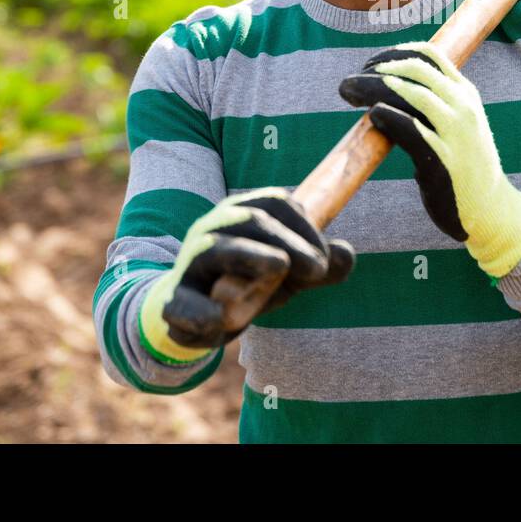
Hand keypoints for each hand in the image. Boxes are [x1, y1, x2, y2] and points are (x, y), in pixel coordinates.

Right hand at [138, 187, 354, 361]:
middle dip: (288, 240)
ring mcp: (191, 262)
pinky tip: (225, 319)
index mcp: (242, 214)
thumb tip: (346, 254)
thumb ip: (322, 266)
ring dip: (250, 256)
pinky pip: (184, 302)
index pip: (276, 202)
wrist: (196, 317)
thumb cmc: (250, 284)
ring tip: (279, 267)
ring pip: (215, 248)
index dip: (305, 227)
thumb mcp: (292, 275)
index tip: (324, 260)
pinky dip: (204, 311)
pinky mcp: (174, 300)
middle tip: (317, 269)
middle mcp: (214, 229)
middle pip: (250, 218)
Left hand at [338, 40, 520, 277]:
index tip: (370, 64)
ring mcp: (456, 132)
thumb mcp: (456, 126)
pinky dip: (387, 116)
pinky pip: (410, 128)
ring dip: (372, 87)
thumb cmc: (465, 167)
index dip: (393, 53)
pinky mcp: (442, 159)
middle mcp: (463, 106)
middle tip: (348, 83)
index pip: (428, 55)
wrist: (491, 210)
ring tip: (348, 91)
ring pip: (410, 92)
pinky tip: (373, 116)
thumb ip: (431, 106)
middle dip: (376, 68)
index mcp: (465, 94)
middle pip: (414, 69)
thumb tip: (386, 94)